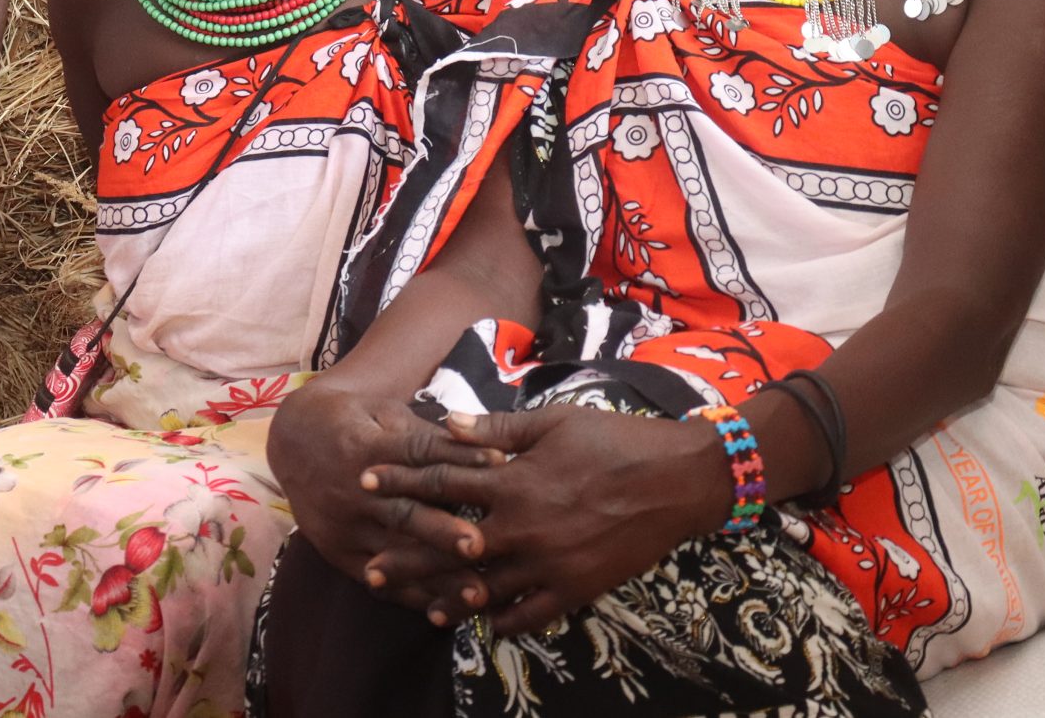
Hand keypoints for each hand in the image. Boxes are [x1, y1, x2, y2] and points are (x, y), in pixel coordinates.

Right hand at [267, 384, 504, 622]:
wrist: (293, 439)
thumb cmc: (354, 421)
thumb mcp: (384, 413)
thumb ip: (423, 434)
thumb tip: (476, 441)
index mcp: (367, 448)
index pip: (418, 453)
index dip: (459, 456)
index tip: (499, 461)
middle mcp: (354, 491)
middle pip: (404, 513)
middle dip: (442, 532)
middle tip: (479, 545)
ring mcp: (344, 526)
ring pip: (396, 554)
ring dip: (437, 577)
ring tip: (476, 594)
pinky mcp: (338, 552)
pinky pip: (377, 580)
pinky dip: (410, 595)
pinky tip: (443, 610)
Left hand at [367, 406, 731, 637]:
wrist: (677, 480)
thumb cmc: (616, 441)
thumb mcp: (555, 422)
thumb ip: (498, 426)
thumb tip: (448, 422)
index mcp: (513, 480)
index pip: (442, 481)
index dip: (401, 481)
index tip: (366, 483)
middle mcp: (522, 527)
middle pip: (448, 546)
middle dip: (406, 556)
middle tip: (369, 568)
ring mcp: (547, 563)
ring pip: (483, 588)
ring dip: (447, 597)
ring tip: (418, 608)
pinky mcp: (574, 588)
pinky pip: (528, 613)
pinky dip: (502, 619)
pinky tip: (483, 623)